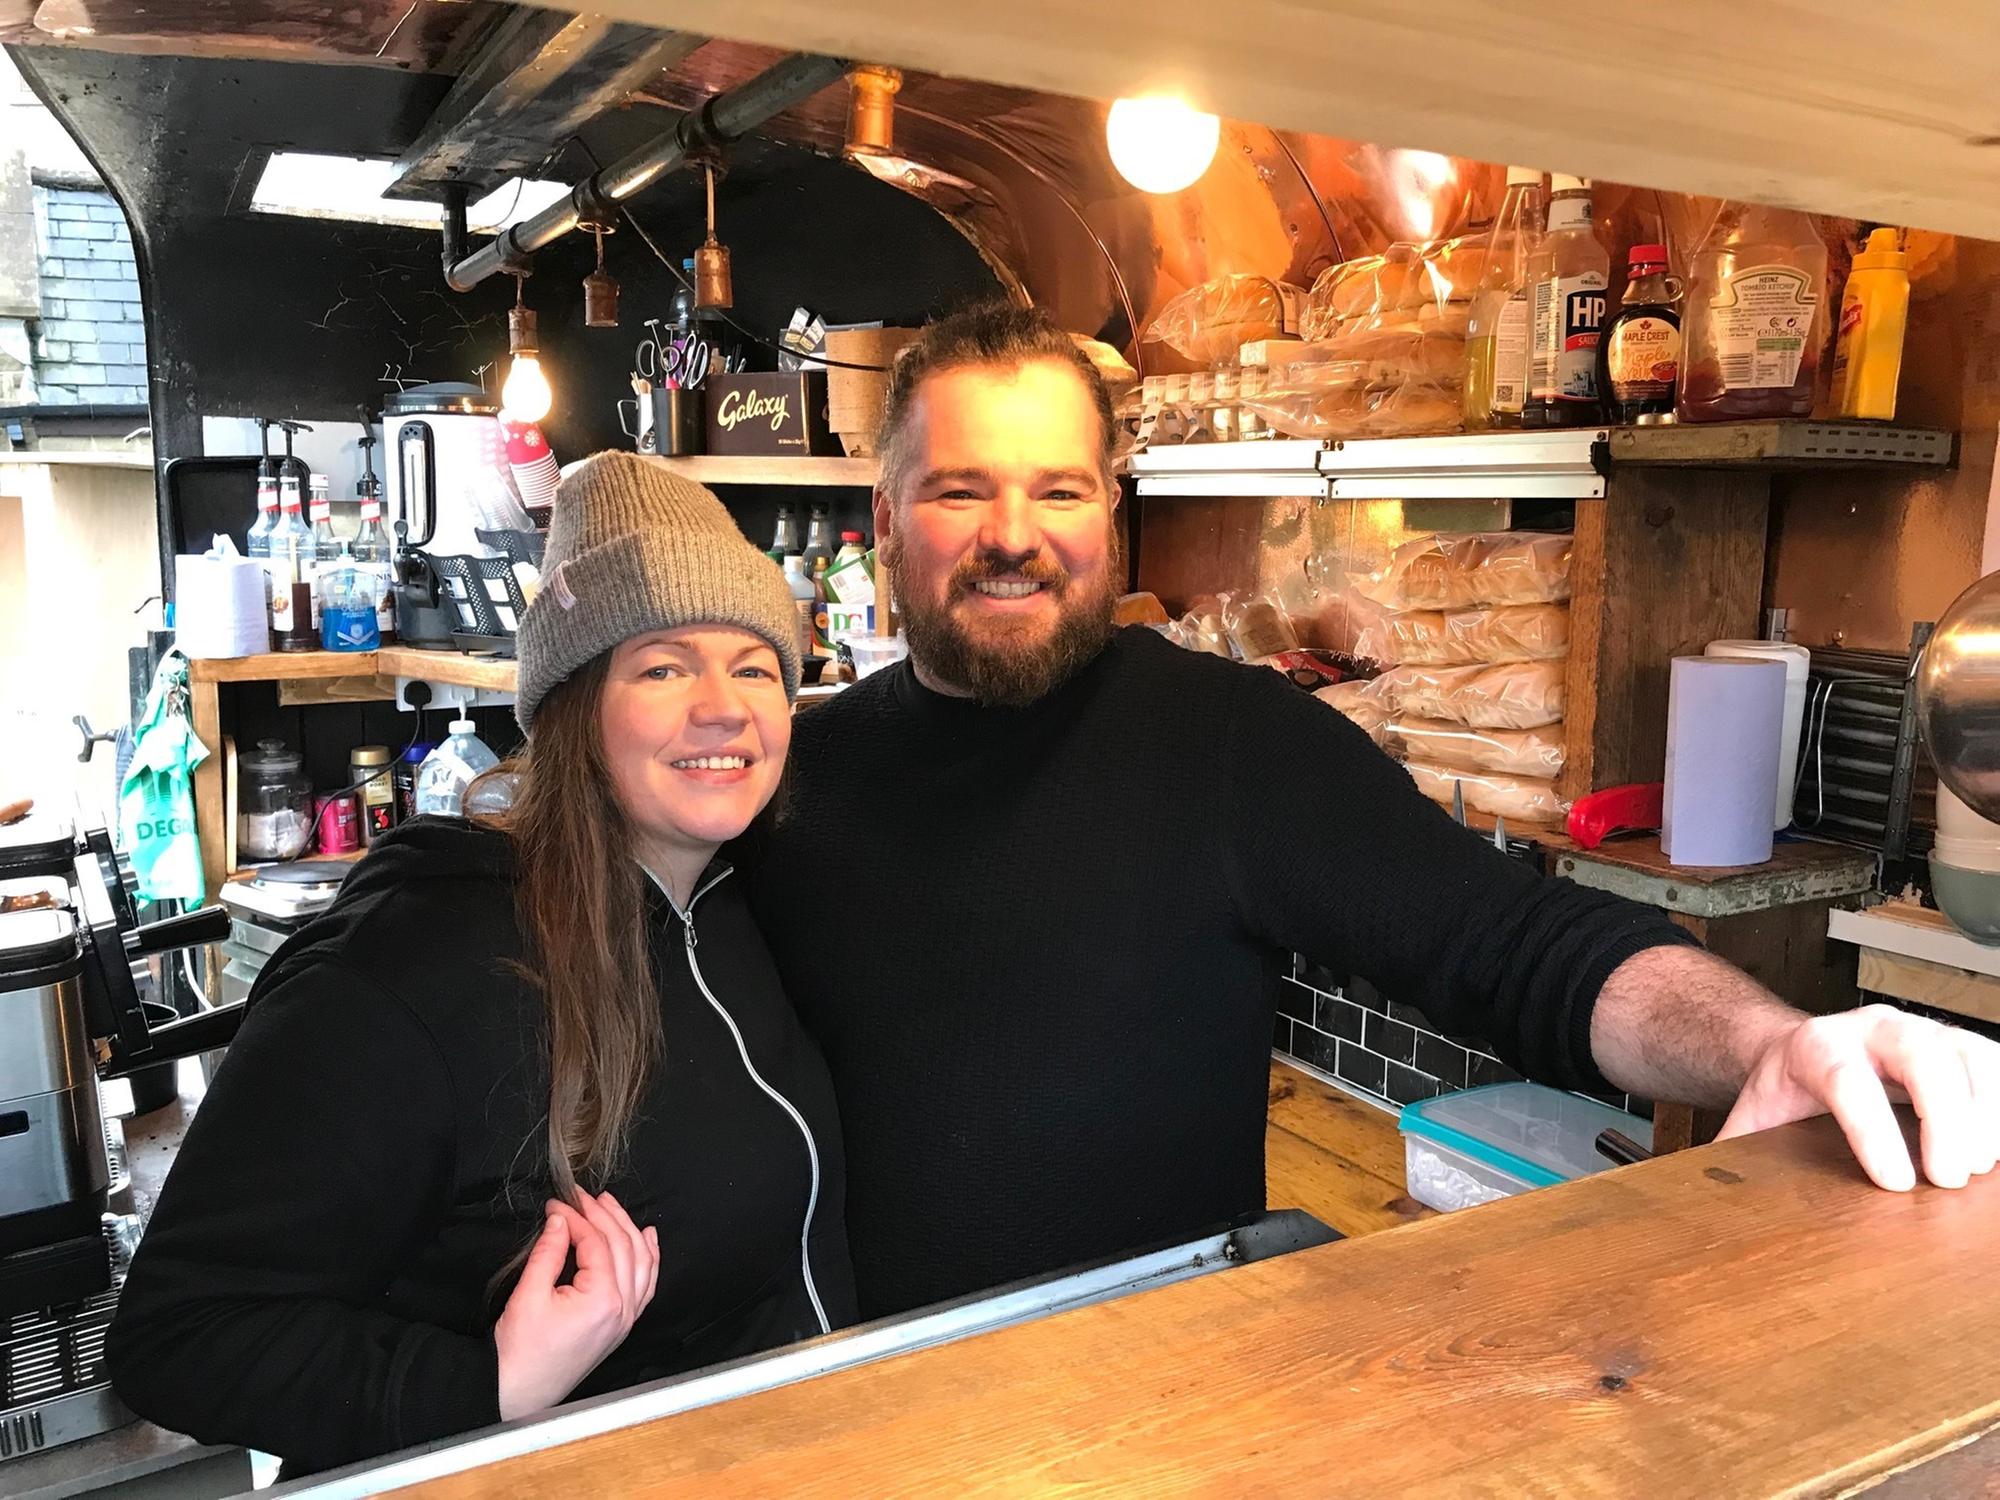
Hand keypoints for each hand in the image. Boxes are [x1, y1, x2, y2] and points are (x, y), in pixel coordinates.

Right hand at [494, 1191, 660, 1420]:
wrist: (516, 1394)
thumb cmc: (519, 1351)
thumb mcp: (529, 1295)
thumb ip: (549, 1252)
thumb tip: (561, 1219)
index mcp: (603, 1300)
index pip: (597, 1242)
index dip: (576, 1217)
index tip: (556, 1203)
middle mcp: (624, 1309)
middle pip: (624, 1246)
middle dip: (603, 1215)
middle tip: (581, 1196)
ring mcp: (626, 1320)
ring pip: (642, 1262)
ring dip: (628, 1229)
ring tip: (610, 1204)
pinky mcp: (621, 1327)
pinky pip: (645, 1285)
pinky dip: (648, 1258)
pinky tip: (647, 1238)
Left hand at [1719, 1005, 1999, 1191]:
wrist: (1801, 1053)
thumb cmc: (1783, 1095)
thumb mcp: (1750, 1121)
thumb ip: (1732, 1158)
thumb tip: (1707, 1205)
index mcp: (1814, 1046)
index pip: (1846, 1080)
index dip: (1871, 1130)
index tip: (1894, 1183)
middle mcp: (1872, 1029)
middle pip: (1919, 1054)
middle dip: (1941, 1116)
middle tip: (1947, 1180)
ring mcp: (1921, 1031)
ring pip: (1967, 1054)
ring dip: (1982, 1112)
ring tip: (1976, 1169)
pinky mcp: (1958, 1047)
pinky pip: (1993, 1065)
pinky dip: (1998, 1106)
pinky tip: (1993, 1148)